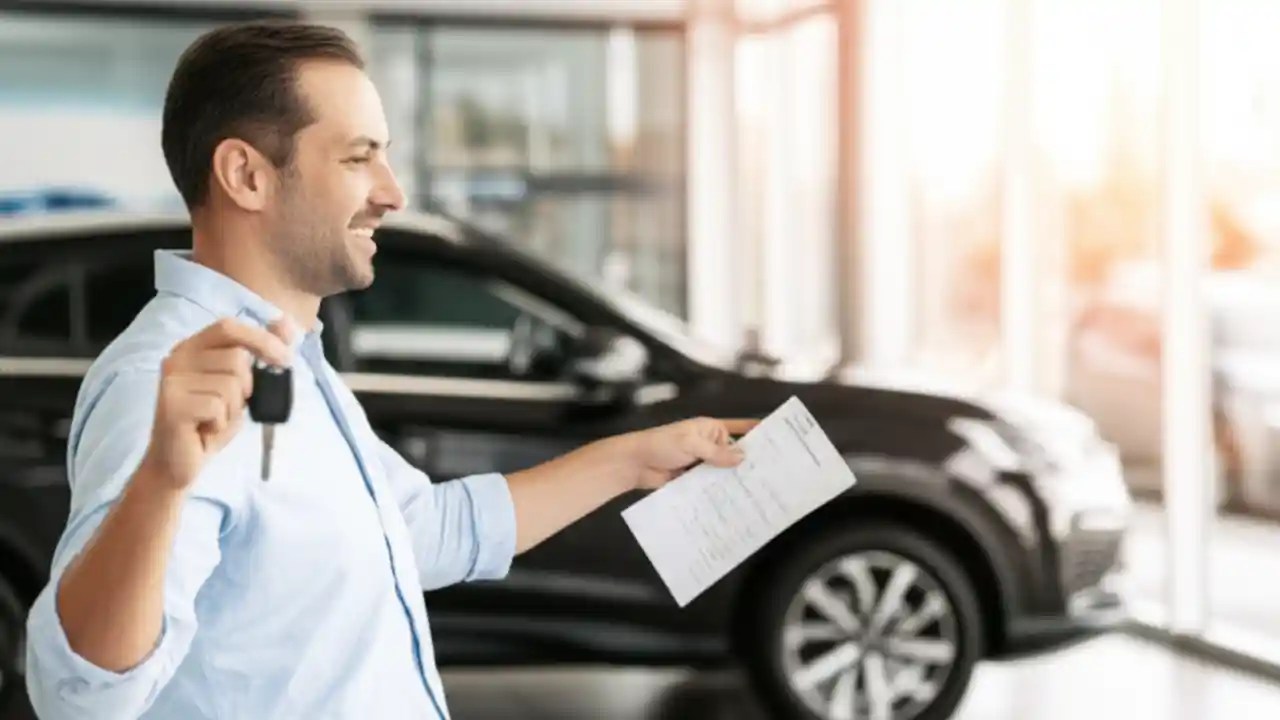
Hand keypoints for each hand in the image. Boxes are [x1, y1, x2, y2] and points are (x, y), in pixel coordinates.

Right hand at [141, 317, 293, 489]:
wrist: (179, 463)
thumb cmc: (211, 422)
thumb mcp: (242, 386)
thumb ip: (260, 354)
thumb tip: (286, 323)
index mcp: (192, 347)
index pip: (229, 327)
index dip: (260, 339)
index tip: (284, 360)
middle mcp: (177, 358)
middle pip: (236, 359)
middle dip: (246, 389)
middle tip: (228, 407)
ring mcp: (171, 381)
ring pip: (230, 385)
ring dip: (232, 409)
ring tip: (214, 420)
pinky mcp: (171, 405)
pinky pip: (217, 407)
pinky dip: (221, 423)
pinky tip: (204, 430)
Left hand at [628, 417, 759, 489]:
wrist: (634, 463)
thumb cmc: (660, 445)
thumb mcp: (691, 444)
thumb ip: (717, 452)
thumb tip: (742, 457)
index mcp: (710, 428)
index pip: (739, 429)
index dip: (755, 434)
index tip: (776, 442)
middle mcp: (708, 444)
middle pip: (733, 453)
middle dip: (747, 463)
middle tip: (770, 475)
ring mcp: (701, 461)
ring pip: (723, 470)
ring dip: (733, 479)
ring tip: (756, 492)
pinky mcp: (693, 478)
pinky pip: (710, 483)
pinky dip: (719, 489)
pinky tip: (733, 500)